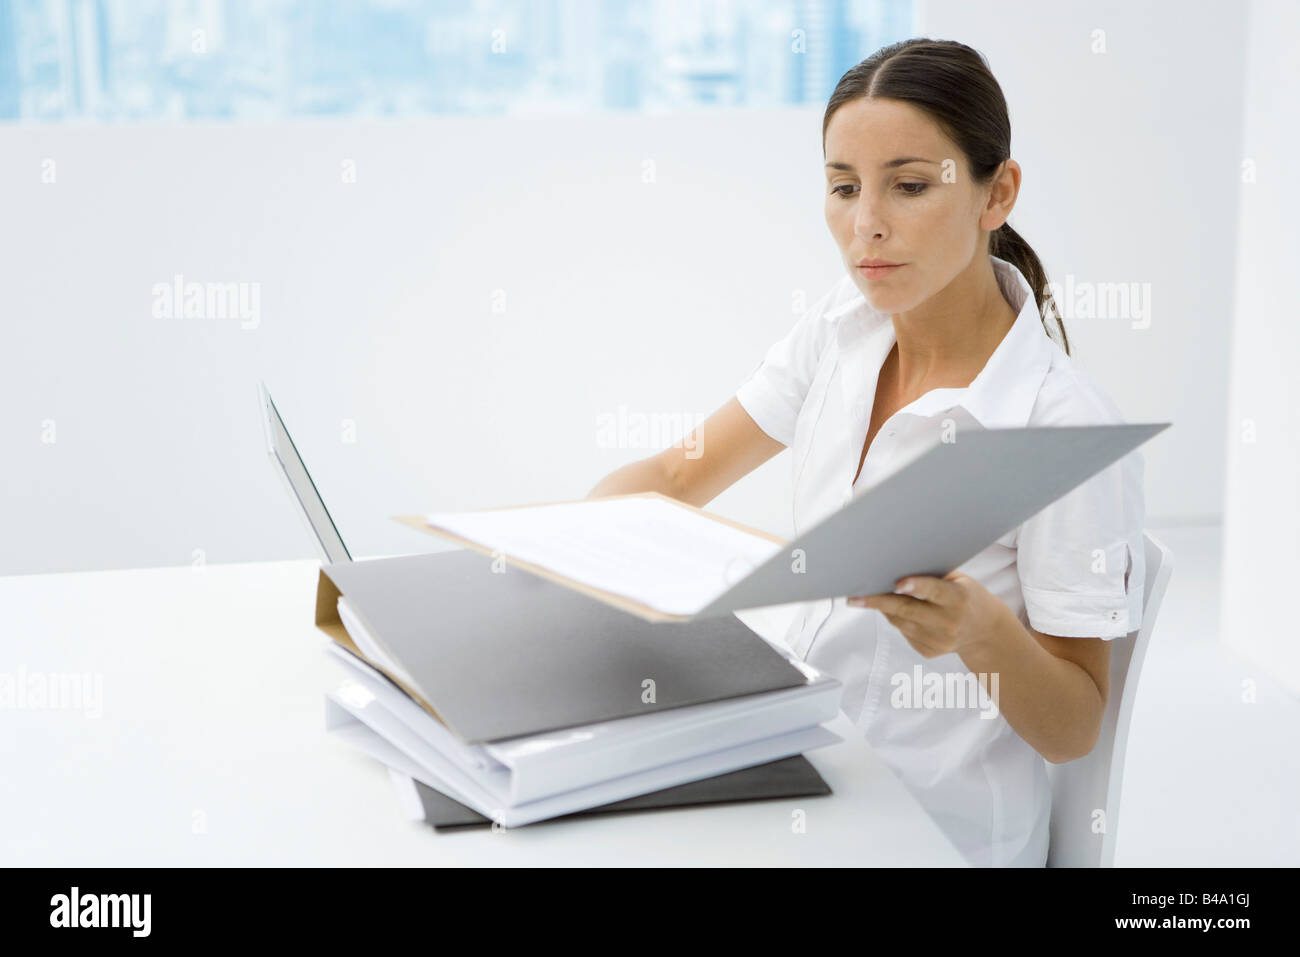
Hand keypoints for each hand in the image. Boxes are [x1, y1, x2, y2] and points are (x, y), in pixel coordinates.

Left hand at [847, 570, 1009, 658]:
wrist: (983, 631)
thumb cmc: (966, 596)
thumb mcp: (958, 580)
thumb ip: (932, 574)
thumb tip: (895, 563)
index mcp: (958, 599)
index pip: (934, 591)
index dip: (916, 586)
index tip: (897, 583)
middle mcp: (948, 623)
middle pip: (907, 610)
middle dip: (877, 602)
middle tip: (853, 598)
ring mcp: (938, 641)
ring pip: (899, 622)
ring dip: (884, 608)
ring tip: (870, 596)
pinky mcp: (928, 652)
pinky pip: (903, 632)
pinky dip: (897, 619)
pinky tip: (900, 611)